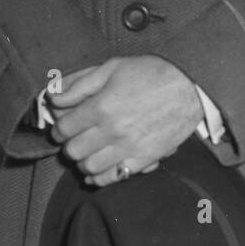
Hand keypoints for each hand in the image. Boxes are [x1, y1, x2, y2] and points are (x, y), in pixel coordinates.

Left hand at [49, 56, 203, 185]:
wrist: (190, 85)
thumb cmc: (151, 72)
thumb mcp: (112, 67)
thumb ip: (80, 84)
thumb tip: (53, 97)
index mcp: (101, 106)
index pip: (64, 128)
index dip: (58, 128)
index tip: (63, 126)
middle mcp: (112, 131)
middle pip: (74, 151)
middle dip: (70, 144)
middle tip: (76, 138)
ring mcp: (129, 148)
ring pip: (90, 168)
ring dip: (84, 161)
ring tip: (88, 151)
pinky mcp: (145, 159)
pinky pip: (114, 177)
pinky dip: (102, 177)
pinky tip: (100, 168)